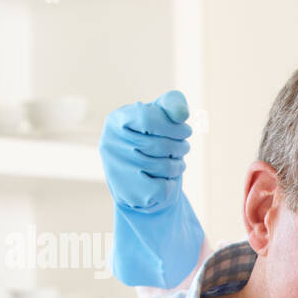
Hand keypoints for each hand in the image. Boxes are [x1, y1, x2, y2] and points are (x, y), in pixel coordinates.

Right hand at [100, 90, 191, 212]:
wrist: (137, 183)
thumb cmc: (150, 142)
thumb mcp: (157, 118)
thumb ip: (170, 105)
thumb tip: (182, 113)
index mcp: (116, 120)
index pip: (148, 117)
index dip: (173, 126)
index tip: (186, 130)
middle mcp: (111, 144)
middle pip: (161, 144)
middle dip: (182, 147)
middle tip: (184, 147)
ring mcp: (118, 170)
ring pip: (165, 167)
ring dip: (179, 165)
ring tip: (177, 163)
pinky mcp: (128, 193)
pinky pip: (164, 188)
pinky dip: (172, 184)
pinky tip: (167, 180)